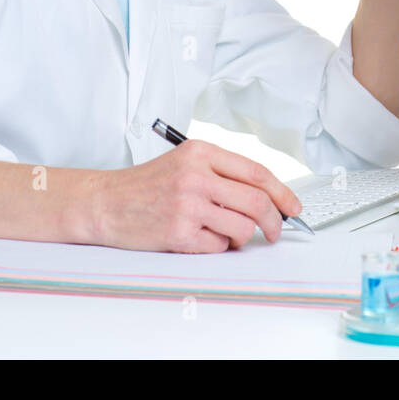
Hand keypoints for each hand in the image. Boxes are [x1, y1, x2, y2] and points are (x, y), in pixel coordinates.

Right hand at [84, 140, 303, 252]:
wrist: (105, 203)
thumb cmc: (146, 185)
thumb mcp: (185, 162)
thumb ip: (222, 173)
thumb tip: (267, 196)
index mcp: (201, 152)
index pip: (258, 172)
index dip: (283, 193)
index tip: (293, 207)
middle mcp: (196, 175)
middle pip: (257, 201)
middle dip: (275, 221)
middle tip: (276, 231)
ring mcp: (187, 204)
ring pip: (242, 227)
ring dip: (243, 237)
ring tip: (228, 235)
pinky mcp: (178, 232)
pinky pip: (219, 246)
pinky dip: (218, 247)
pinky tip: (202, 238)